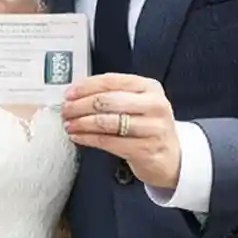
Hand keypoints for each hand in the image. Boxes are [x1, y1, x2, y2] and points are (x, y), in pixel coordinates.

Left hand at [61, 73, 180, 188]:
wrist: (171, 156)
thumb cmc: (148, 126)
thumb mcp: (138, 103)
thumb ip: (113, 95)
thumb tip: (76, 93)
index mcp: (149, 87)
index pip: (112, 80)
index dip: (86, 86)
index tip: (69, 93)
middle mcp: (154, 105)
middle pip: (107, 101)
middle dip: (80, 106)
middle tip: (66, 110)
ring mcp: (152, 128)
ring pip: (106, 122)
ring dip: (81, 123)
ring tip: (69, 124)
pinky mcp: (145, 149)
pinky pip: (109, 141)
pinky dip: (88, 139)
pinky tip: (78, 137)